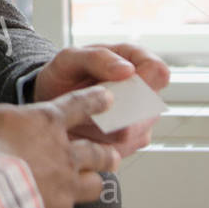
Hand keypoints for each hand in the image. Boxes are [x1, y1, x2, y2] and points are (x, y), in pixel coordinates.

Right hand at [0, 87, 120, 207]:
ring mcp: (65, 187)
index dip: (95, 100)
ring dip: (91, 182)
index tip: (108, 98)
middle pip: (97, 151)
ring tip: (89, 184)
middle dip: (104, 152)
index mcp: (44, 123)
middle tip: (109, 154)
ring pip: (94, 185)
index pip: (79, 105)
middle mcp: (63, 154)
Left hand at [32, 43, 170, 157]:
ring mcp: (142, 118)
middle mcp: (145, 91)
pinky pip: (124, 149)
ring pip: (136, 133)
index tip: (114, 86)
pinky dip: (101, 144)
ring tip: (82, 118)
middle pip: (149, 108)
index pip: (157, 71)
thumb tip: (128, 70)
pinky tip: (85, 132)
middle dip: (117, 111)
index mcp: (137, 60)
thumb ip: (97, 58)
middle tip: (90, 108)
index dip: (140, 80)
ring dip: (105, 129)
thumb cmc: (64, 74)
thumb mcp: (70, 58)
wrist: (51, 99)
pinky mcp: (132, 142)